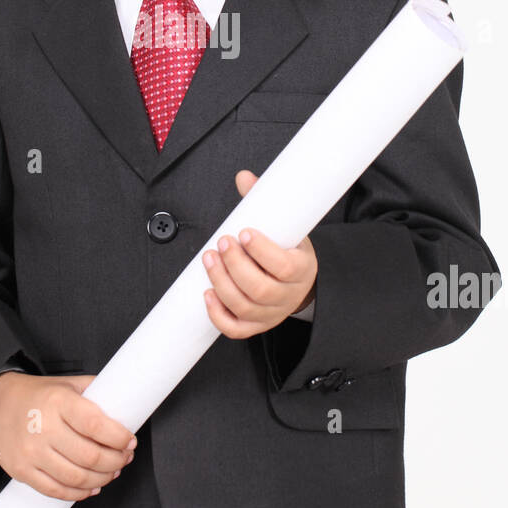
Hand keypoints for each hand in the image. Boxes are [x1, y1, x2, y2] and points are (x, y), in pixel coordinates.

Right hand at [0, 372, 136, 500]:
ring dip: (102, 479)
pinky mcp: (22, 471)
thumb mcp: (66, 383)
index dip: (119, 437)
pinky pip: (56, 490)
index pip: (95, 425)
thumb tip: (127, 402)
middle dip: (116, 460)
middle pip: (90, 456)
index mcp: (58, 402)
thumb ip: (95, 391)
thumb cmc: (36, 395)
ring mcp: (31, 452)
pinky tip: (91, 487)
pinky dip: (79, 493)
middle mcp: (44, 428)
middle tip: (125, 457)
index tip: (130, 441)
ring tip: (112, 471)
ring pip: (76, 477)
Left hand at [202, 169, 317, 339]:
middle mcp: (287, 295)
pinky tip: (207, 293)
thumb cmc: (289, 252)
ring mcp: (271, 313)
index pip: (284, 266)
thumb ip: (265, 203)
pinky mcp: (255, 326)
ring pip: (244, 307)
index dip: (261, 251)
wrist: (300, 283)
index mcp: (301, 269)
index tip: (244, 232)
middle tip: (222, 242)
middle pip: (260, 288)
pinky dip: (218, 315)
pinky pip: (235, 329)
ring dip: (222, 283)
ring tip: (209, 259)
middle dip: (235, 265)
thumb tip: (244, 178)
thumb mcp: (287, 227)